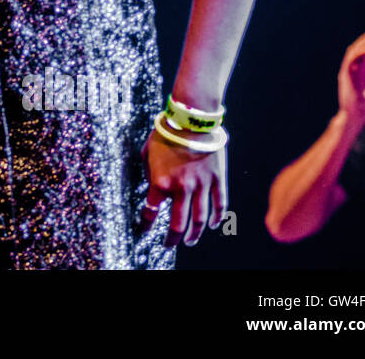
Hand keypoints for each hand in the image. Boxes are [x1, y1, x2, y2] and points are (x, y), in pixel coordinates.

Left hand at [140, 130, 227, 247]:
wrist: (192, 119)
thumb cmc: (166, 132)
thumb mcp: (147, 152)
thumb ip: (149, 173)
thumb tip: (154, 188)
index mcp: (161, 182)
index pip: (151, 211)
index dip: (147, 224)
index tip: (145, 230)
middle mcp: (181, 189)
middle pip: (178, 224)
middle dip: (172, 238)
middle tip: (170, 244)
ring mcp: (201, 186)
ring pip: (200, 219)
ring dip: (195, 233)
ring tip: (190, 240)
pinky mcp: (217, 179)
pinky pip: (219, 204)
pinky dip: (217, 218)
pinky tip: (213, 225)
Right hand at [338, 26, 364, 120]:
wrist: (354, 116)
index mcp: (357, 70)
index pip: (364, 52)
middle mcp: (350, 68)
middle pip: (356, 48)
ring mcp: (346, 72)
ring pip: (352, 52)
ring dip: (364, 43)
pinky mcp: (345, 77)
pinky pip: (350, 62)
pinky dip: (358, 54)